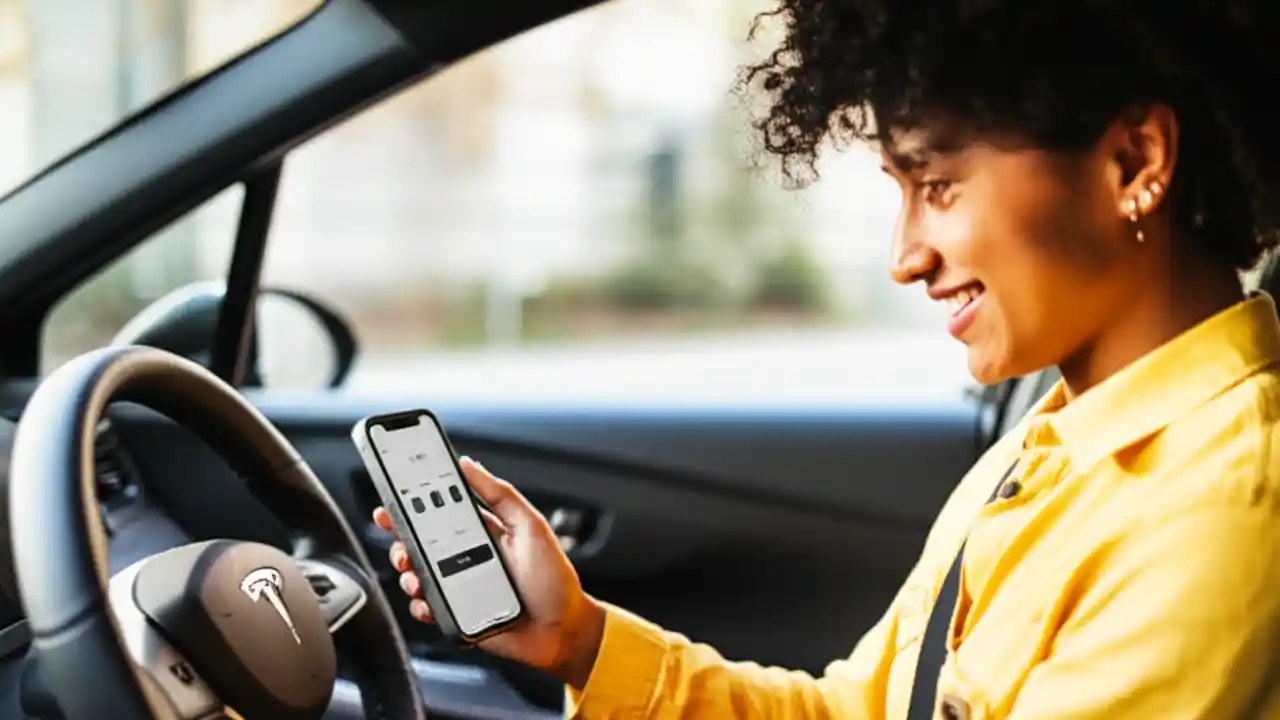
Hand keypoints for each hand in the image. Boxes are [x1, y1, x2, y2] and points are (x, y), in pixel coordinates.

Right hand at [372, 456, 605, 688]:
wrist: (562, 630)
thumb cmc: (553, 579)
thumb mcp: (531, 526)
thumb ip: (500, 494)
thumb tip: (469, 465)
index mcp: (481, 532)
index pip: (441, 512)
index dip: (414, 505)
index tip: (394, 499)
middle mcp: (466, 557)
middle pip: (420, 544)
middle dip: (402, 540)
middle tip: (401, 542)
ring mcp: (459, 586)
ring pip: (417, 575)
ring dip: (408, 573)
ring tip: (415, 573)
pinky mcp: (456, 614)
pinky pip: (427, 608)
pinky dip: (420, 605)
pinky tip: (429, 602)